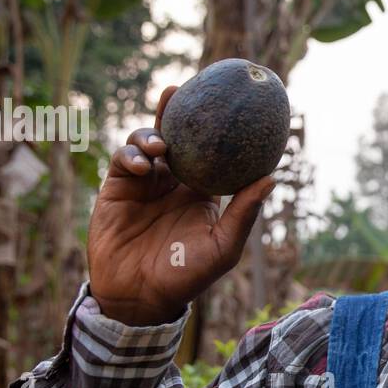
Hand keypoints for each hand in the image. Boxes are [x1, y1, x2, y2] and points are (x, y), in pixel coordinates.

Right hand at [87, 85, 276, 325]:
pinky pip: (124, 160)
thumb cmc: (186, 276)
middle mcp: (173, 182)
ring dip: (152, 136)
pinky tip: (144, 165)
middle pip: (176, 138)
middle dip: (176, 113)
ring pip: (147, 143)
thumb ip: (243, 214)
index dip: (214, 128)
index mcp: (201, 192)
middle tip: (179, 91)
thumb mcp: (223, 248)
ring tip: (160, 147)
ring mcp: (144, 183)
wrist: (139, 296)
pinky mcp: (117, 188)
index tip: (224, 104)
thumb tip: (270, 178)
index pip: (210, 152)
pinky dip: (132, 155)